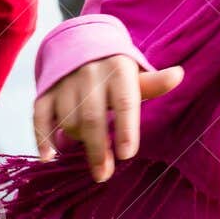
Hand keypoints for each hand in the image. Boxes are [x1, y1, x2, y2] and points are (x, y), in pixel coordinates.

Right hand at [32, 55, 183, 182]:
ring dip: (77, 140)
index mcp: (118, 69)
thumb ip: (153, 83)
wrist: (81, 43)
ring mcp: (65, 82)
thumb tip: (179, 75)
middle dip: (97, 149)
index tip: (126, 155)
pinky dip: (42, 138)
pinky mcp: (45, 91)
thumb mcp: (134, 74)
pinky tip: (50, 157)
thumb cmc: (115, 70)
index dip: (126, 129)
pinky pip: (40, 116)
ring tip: (92, 151)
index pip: (124, 101)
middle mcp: (90, 73)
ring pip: (69, 119)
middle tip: (103, 175)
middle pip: (93, 117)